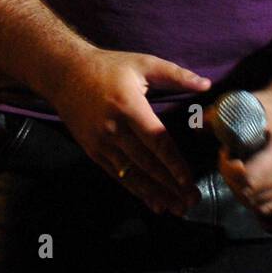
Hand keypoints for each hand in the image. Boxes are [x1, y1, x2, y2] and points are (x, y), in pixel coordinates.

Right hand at [49, 48, 207, 215]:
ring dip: (156, 194)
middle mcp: (114, 129)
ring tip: (177, 209)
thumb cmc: (109, 67)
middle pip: (147, 163)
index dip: (173, 163)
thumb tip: (207, 85)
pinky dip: (136, 191)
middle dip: (171, 185)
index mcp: (129, 106)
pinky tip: (153, 202)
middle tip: (192, 201)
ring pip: (132, 174)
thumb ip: (176, 74)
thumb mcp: (143, 63)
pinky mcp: (92, 151)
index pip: (156, 140)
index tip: (189, 181)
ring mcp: (101, 142)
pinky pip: (117, 175)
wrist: (65, 74)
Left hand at [216, 87, 271, 215]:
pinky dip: (256, 198)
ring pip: (259, 204)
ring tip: (243, 168)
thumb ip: (220, 115)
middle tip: (232, 160)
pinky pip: (270, 207)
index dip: (229, 170)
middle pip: (252, 193)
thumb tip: (196, 125)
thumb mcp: (247, 104)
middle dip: (233, 180)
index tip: (226, 153)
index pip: (249, 179)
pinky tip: (254, 179)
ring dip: (244, 190)